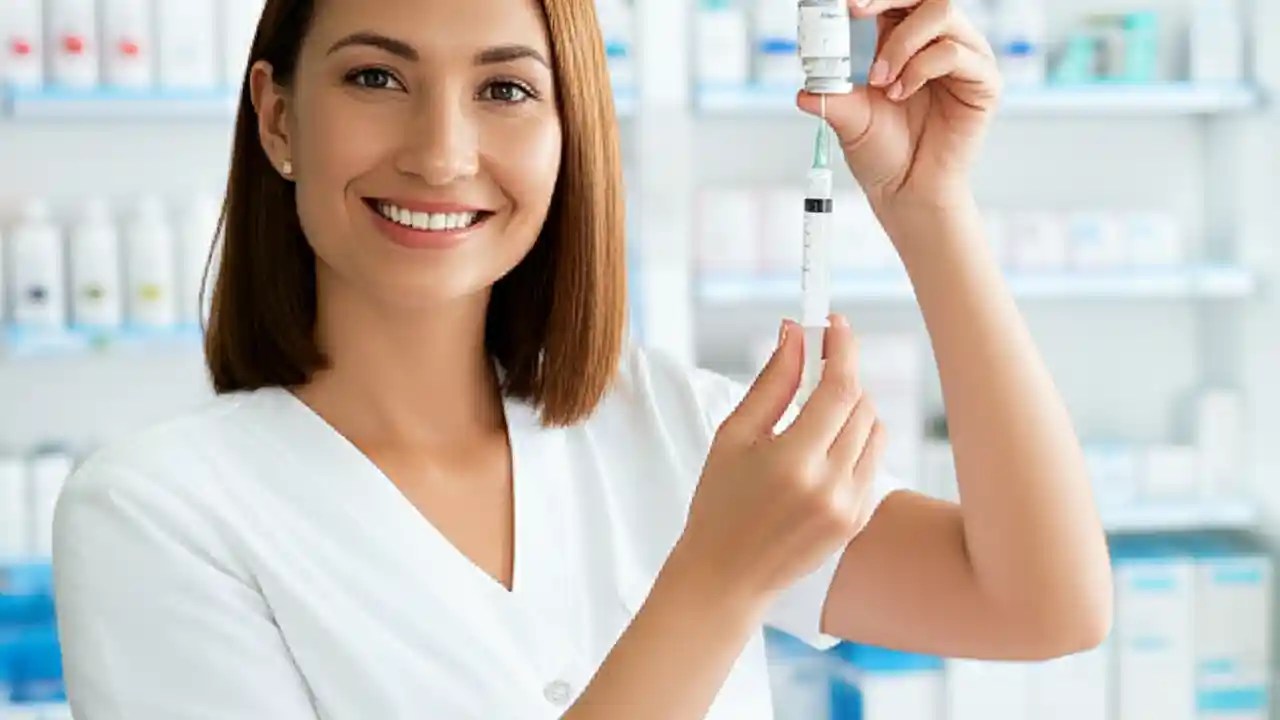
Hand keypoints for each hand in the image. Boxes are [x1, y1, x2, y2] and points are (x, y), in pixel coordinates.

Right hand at [677, 316, 884, 601]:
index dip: (842, 348)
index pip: (839, 388)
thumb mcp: (734, 437)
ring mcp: (851, 506)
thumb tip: (793, 333)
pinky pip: (874, 459)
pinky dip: (855, 440)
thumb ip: (771, 382)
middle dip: (841, 375)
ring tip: (812, 415)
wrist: (728, 575)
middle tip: (813, 365)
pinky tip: (821, 448)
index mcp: (794, 462)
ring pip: (874, 429)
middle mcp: (831, 486)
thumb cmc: (720, 504)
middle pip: (861, 404)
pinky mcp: (859, 519)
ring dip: (851, 408)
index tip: (835, 324)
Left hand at [797, 0, 1000, 213]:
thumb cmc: (883, 154)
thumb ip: (830, 95)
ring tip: (881, 81)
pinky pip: (954, 53)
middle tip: (855, 10)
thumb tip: (804, 90)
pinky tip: (901, 93)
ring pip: (942, 13)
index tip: (845, 4)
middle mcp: (941, 42)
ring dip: (902, 43)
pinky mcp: (984, 82)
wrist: (904, 192)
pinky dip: (919, 68)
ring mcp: (967, 59)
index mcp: (908, 39)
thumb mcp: (848, 118)